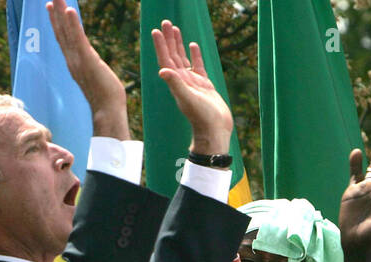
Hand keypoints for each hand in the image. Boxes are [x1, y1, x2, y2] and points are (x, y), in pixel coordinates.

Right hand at [47, 0, 128, 138]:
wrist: (108, 112)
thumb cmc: (107, 99)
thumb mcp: (98, 78)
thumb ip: (93, 69)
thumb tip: (95, 67)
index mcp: (74, 64)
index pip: (64, 39)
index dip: (57, 22)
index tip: (52, 7)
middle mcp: (72, 60)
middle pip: (61, 32)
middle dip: (56, 13)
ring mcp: (78, 60)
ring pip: (67, 33)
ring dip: (61, 13)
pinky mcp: (87, 61)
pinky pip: (78, 39)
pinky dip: (73, 25)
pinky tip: (69, 10)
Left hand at [152, 20, 231, 153]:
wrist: (215, 130)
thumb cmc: (201, 117)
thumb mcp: (188, 99)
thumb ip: (176, 84)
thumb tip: (163, 71)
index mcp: (176, 83)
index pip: (165, 60)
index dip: (160, 45)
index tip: (156, 31)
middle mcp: (182, 81)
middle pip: (172, 56)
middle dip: (168, 39)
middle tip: (165, 22)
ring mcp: (193, 83)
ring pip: (183, 58)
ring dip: (178, 44)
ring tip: (175, 29)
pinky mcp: (204, 85)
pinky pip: (197, 66)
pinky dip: (194, 55)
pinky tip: (192, 45)